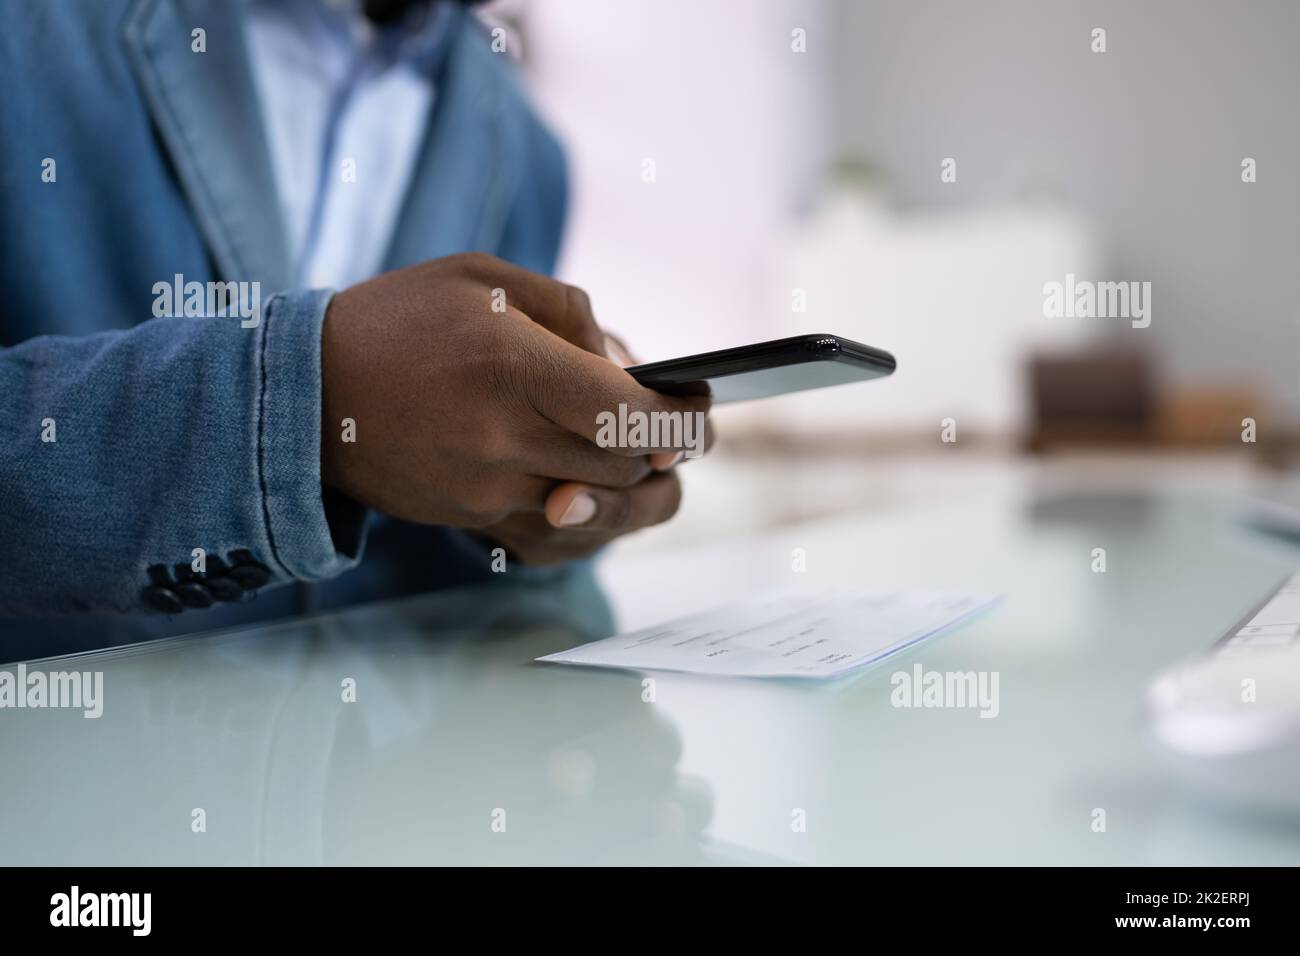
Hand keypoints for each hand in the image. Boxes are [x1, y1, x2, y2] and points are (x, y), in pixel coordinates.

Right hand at [320, 253, 709, 527]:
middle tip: (682, 429)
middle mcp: (501, 438)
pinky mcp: (470, 518)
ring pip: (596, 506)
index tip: (698, 408)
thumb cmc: (400, 320)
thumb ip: (569, 312)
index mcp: (512, 367)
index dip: (679, 418)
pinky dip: (584, 505)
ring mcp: (484, 489)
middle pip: (624, 467)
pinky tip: (586, 476)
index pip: (629, 413)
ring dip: (631, 483)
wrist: (305, 392)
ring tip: (641, 452)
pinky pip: (554, 530)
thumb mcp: (485, 280)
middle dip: (665, 451)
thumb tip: (626, 367)